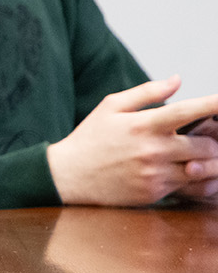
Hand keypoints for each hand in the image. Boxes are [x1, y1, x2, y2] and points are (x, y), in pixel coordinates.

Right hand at [47, 76, 217, 205]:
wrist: (69, 175)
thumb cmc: (91, 138)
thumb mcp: (111, 106)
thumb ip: (146, 93)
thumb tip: (176, 80)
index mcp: (143, 125)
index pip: (187, 111)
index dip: (212, 104)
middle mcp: (152, 150)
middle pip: (205, 146)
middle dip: (211, 143)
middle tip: (206, 141)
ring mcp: (154, 174)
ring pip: (201, 169)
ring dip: (207, 163)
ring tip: (200, 157)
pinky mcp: (154, 193)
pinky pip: (189, 187)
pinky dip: (195, 179)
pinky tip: (188, 172)